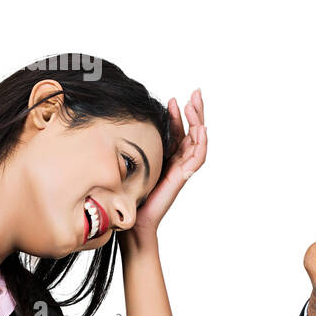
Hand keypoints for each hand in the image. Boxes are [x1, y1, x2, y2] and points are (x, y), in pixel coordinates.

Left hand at [133, 89, 207, 238]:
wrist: (132, 222)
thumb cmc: (128, 197)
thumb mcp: (128, 165)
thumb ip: (129, 149)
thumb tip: (114, 127)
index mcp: (166, 158)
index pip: (178, 132)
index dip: (178, 115)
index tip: (173, 99)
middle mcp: (177, 162)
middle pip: (192, 132)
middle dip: (195, 111)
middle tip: (196, 92)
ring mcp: (181, 170)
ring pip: (197, 141)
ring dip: (198, 121)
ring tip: (194, 104)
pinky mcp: (182, 178)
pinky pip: (197, 158)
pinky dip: (201, 143)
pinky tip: (200, 129)